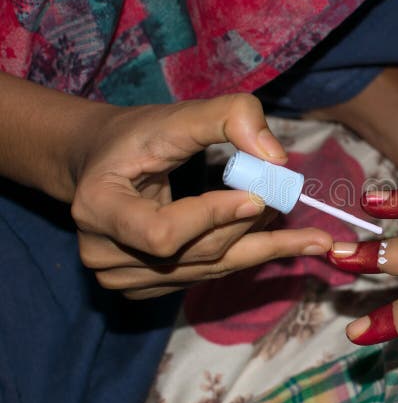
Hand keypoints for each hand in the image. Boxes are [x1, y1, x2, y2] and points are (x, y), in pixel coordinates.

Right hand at [70, 94, 331, 298]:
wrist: (100, 162)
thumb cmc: (136, 137)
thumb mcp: (176, 115)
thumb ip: (229, 117)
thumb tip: (276, 158)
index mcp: (98, 208)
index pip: (163, 232)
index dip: (214, 217)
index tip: (259, 196)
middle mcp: (102, 253)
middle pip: (196, 253)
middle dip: (249, 226)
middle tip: (290, 202)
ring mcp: (120, 278)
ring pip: (209, 269)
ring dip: (258, 245)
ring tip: (295, 222)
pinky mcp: (143, 288)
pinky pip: (206, 276)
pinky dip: (243, 255)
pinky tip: (271, 237)